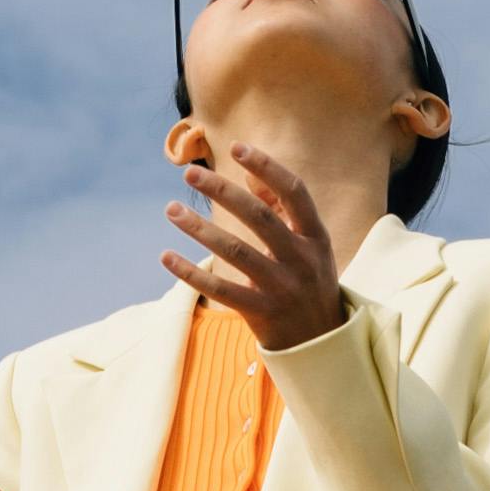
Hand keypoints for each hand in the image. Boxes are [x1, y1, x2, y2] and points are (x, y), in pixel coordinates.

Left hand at [163, 140, 348, 353]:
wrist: (323, 343)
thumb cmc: (309, 282)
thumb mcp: (309, 245)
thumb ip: (281, 208)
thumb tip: (250, 174)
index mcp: (315, 237)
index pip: (294, 192)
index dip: (267, 167)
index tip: (236, 147)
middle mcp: (302, 259)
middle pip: (259, 217)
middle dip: (223, 191)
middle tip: (190, 173)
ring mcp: (282, 288)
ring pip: (235, 251)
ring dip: (200, 228)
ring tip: (171, 209)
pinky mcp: (261, 313)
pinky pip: (220, 289)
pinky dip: (191, 273)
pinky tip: (166, 256)